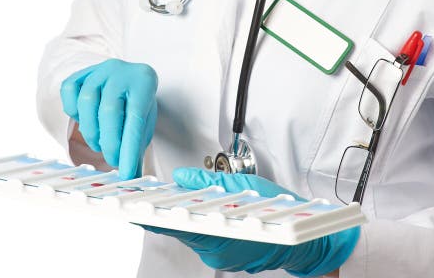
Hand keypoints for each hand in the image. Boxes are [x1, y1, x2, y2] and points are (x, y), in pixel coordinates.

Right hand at [60, 58, 157, 180]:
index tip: (125, 172)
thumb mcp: (144, 123)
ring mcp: (99, 69)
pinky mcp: (81, 72)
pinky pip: (69, 89)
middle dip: (109, 142)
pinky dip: (71, 109)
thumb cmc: (137, 105)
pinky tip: (83, 120)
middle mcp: (120, 70)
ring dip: (90, 130)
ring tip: (99, 144)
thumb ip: (137, 147)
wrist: (128, 78)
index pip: (135, 117)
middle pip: (109, 110)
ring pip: (87, 100)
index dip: (128, 148)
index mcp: (143, 81)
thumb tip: (134, 177)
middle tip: (112, 160)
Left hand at [136, 168, 358, 275]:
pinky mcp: (220, 254)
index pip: (175, 224)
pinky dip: (183, 222)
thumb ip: (211, 184)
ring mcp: (217, 255)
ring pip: (183, 232)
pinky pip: (195, 236)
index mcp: (221, 234)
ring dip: (165, 216)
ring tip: (144, 196)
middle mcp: (215, 250)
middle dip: (151, 212)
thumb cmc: (284, 212)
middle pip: (174, 229)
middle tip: (125, 195)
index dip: (149, 215)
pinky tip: (173, 208)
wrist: (308, 243)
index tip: (127, 204)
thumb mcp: (249, 188)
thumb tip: (180, 178)